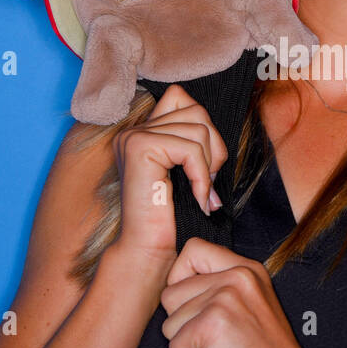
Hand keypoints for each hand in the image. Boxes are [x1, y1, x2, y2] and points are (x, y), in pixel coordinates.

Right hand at [109, 85, 227, 291]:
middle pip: (195, 110)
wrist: (148, 251)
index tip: (205, 165)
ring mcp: (133, 137)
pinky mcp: (140, 148)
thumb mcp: (185, 171)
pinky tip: (199, 198)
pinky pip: (191, 149)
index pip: (181, 97)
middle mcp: (132, 130)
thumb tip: (213, 123)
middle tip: (207, 179)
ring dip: (209, 163)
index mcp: (141, 133)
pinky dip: (202, 176)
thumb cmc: (170, 218)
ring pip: (198, 127)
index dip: (204, 126)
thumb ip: (193, 142)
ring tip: (202, 191)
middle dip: (214, 145)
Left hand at [159, 237, 330, 347]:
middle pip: (171, 291)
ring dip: (185, 346)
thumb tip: (173, 284)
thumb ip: (219, 287)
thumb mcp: (251, 305)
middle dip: (181, 322)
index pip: (192, 250)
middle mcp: (238, 275)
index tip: (196, 308)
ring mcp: (227, 297)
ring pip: (169, 320)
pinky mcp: (215, 324)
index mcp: (247, 268)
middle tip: (210, 341)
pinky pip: (175, 345)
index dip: (181, 280)